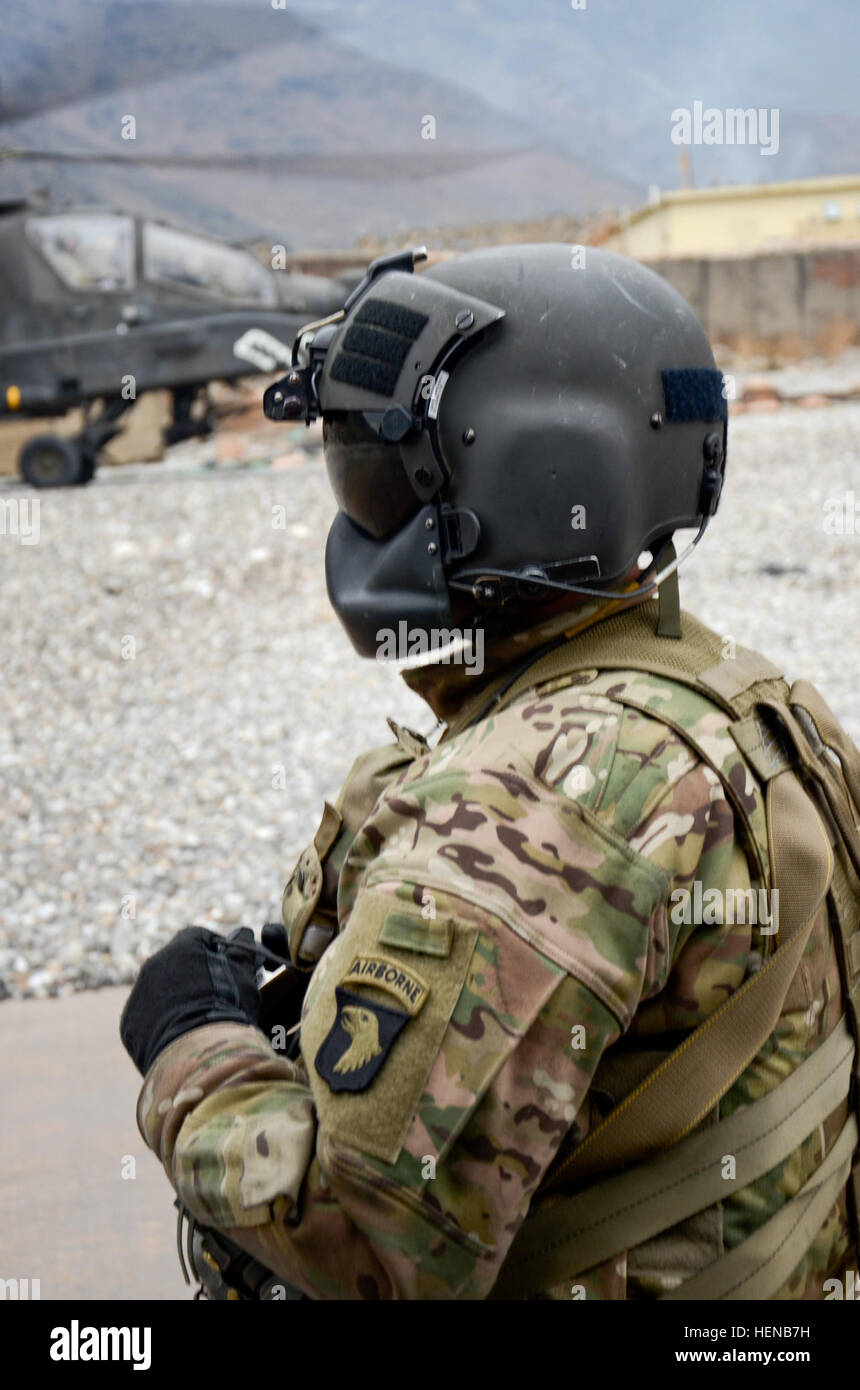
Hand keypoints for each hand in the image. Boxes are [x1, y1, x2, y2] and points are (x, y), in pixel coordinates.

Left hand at [120, 926, 262, 1076]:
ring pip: (160, 991)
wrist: (198, 1054)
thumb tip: (243, 935)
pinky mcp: (129, 1024)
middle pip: (176, 963)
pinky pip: (147, 1017)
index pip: (198, 937)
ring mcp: (138, 995)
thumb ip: (242, 950)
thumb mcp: (244, 973)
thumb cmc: (227, 1008)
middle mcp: (153, 965)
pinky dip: (161, 1024)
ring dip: (176, 1000)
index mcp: (181, 947)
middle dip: (194, 975)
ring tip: (198, 1021)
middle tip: (215, 996)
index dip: (216, 950)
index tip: (229, 965)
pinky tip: (180, 1038)